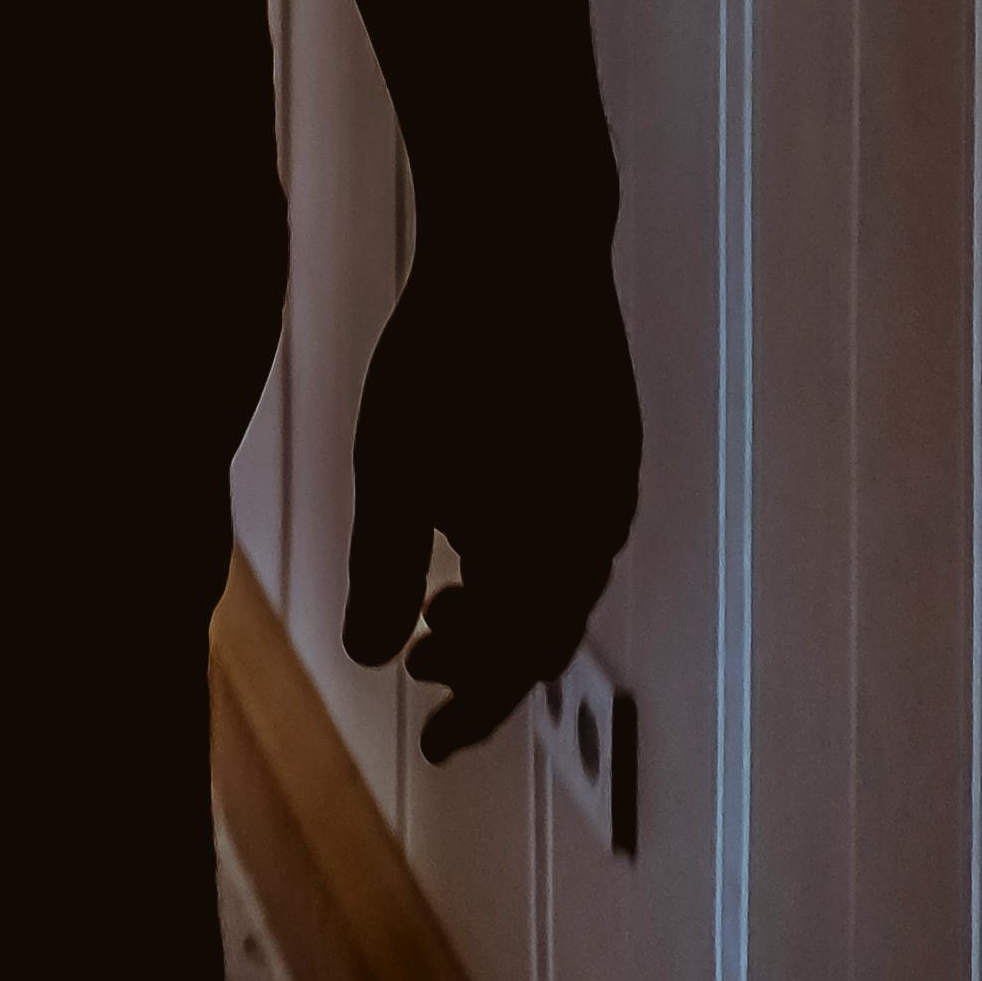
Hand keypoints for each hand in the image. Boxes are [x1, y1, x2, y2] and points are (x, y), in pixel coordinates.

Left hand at [343, 232, 639, 765]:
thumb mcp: (391, 465)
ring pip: (563, 573)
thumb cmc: (447, 352)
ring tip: (440, 600)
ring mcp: (614, 474)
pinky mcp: (611, 429)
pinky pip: (576, 522)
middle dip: (486, 658)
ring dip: (507, 602)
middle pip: (547, 627)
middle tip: (422, 663)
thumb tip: (367, 660)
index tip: (431, 745)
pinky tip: (480, 522)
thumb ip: (380, 570)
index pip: (519, 666)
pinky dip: (529, 548)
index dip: (475, 711)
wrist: (524, 234)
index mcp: (554, 552)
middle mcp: (602, 525)